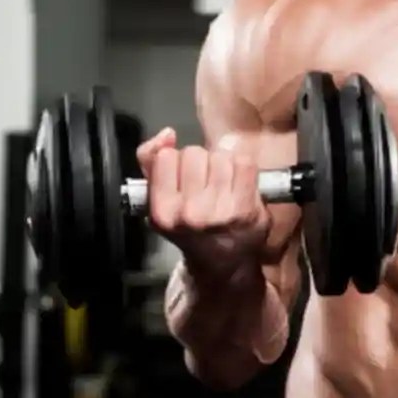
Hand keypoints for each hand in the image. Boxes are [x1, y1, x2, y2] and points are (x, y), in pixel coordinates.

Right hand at [136, 128, 271, 284]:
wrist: (223, 263)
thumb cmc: (191, 227)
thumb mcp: (159, 199)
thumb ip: (152, 161)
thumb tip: (167, 134)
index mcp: (162, 211)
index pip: (166, 157)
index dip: (177, 161)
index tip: (183, 178)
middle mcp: (188, 214)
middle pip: (194, 153)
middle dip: (201, 162)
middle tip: (206, 184)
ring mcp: (218, 212)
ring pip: (220, 156)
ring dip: (223, 165)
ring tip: (223, 186)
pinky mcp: (245, 209)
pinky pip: (244, 163)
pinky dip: (244, 169)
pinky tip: (239, 185)